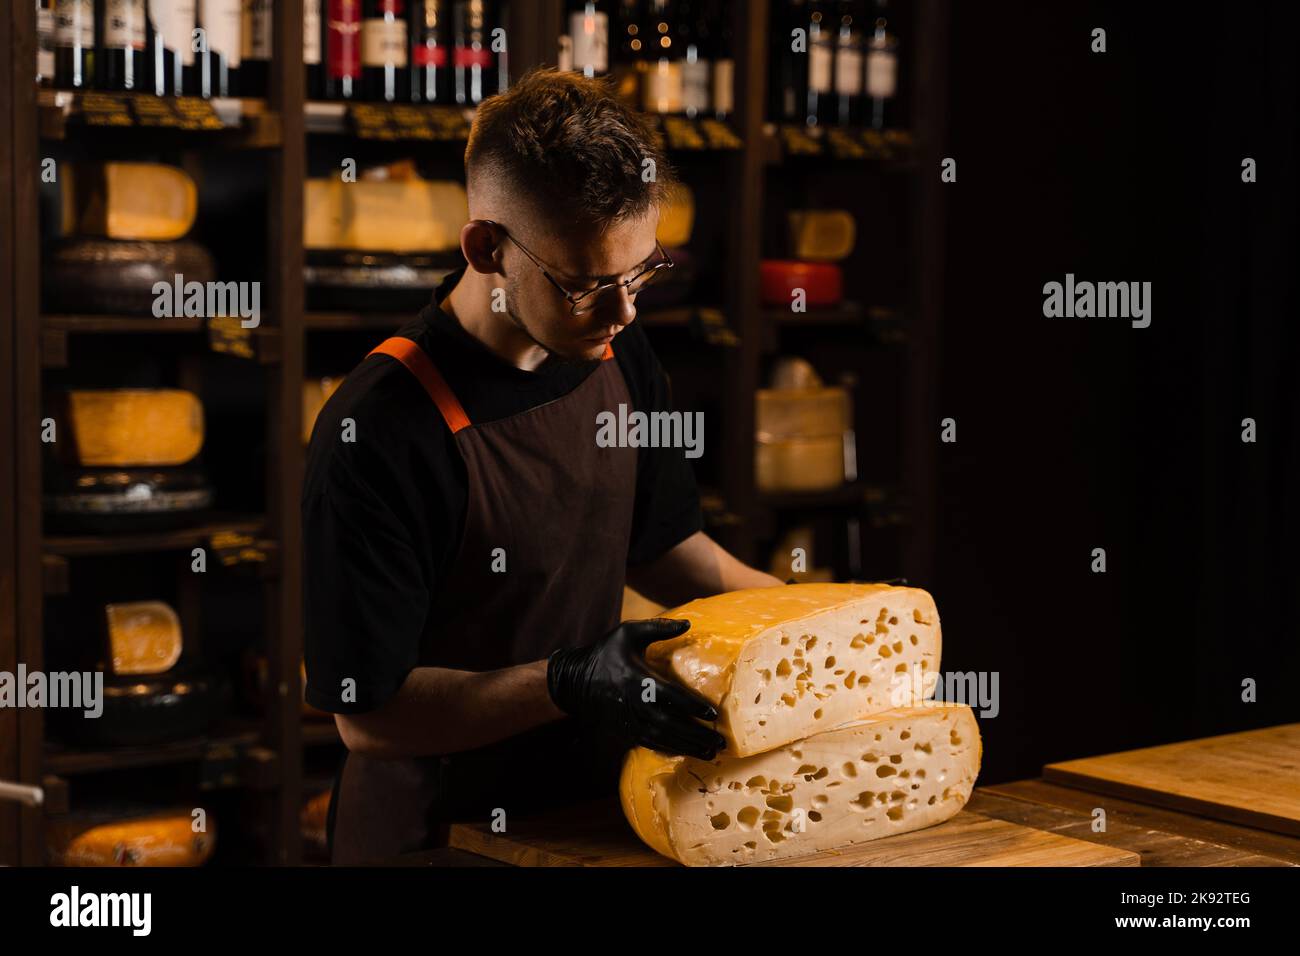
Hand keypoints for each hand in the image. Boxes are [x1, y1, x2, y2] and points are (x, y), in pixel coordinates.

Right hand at [547, 619, 726, 759]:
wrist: (575, 680)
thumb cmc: (606, 652)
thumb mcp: (628, 632)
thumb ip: (658, 627)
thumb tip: (687, 623)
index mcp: (637, 678)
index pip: (670, 695)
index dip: (692, 705)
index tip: (712, 714)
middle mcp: (634, 703)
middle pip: (670, 724)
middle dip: (696, 734)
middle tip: (720, 741)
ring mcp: (629, 720)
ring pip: (662, 738)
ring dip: (688, 746)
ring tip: (711, 752)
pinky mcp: (625, 730)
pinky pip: (651, 743)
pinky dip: (671, 750)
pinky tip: (689, 752)